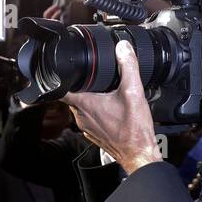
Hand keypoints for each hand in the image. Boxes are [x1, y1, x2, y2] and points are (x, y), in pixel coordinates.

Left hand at [63, 41, 161, 173]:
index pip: (61, 88)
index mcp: (85, 104)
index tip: (66, 70)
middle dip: (82, 85)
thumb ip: (128, 67)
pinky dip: (97, 110)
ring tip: (105, 91)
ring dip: (90, 98)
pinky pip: (90, 117)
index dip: (61, 77)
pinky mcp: (94, 133)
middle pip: (73, 95)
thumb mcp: (134, 92)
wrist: (139, 154)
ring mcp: (86, 127)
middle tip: (95, 78)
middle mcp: (80, 117)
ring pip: (82, 106)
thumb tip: (123, 48)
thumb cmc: (134, 129)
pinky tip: (110, 108)